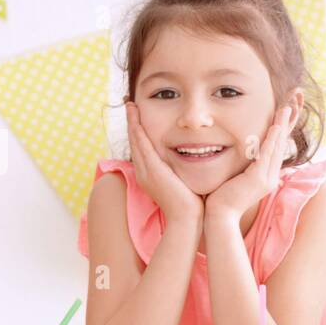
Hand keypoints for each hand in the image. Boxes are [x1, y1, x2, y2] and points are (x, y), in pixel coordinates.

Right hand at [125, 102, 203, 225]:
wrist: (186, 219)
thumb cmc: (190, 204)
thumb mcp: (183, 182)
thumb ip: (183, 170)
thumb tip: (195, 158)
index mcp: (149, 175)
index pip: (142, 148)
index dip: (138, 131)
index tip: (139, 117)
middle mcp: (143, 172)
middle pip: (135, 142)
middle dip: (132, 123)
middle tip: (130, 105)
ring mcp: (145, 171)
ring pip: (135, 141)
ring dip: (132, 122)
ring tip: (130, 106)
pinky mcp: (151, 170)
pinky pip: (141, 145)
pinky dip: (137, 130)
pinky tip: (136, 118)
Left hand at [205, 106, 293, 224]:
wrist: (218, 217)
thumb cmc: (221, 198)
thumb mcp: (234, 180)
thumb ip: (239, 169)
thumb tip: (237, 160)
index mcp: (265, 175)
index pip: (276, 147)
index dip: (282, 129)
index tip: (286, 111)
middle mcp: (269, 176)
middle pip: (281, 144)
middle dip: (287, 122)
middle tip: (295, 103)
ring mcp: (265, 178)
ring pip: (276, 146)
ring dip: (281, 126)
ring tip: (287, 108)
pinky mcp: (257, 179)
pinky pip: (266, 155)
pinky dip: (271, 140)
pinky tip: (275, 127)